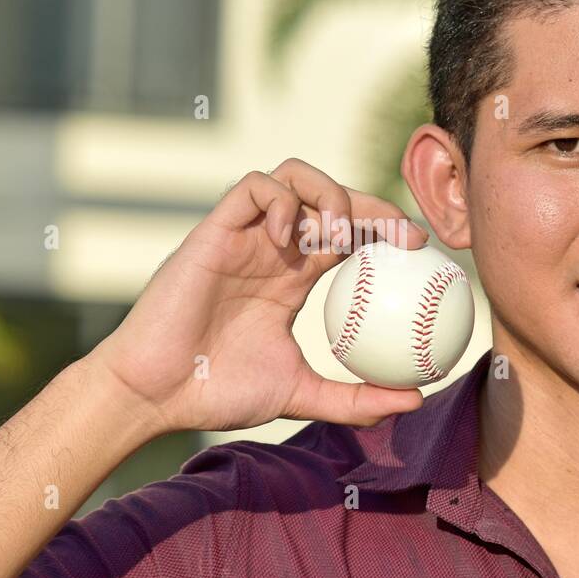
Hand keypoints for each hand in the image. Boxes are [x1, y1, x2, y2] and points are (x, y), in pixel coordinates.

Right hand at [90, 158, 431, 435]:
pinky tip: (289, 238)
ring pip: (293, 178)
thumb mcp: (301, 394)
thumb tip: (417, 399)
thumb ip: (356, 398)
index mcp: (292, 277)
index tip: (421, 248)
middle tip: (402, 234)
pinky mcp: (213, 229)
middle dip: (371, 204)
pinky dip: (280, 201)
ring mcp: (242, 235)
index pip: (348, 234)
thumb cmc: (218, 392)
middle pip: (329, 198)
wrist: (157, 391)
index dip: (385, 229)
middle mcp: (270, 248)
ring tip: (340, 236)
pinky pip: (253, 187)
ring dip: (328, 194)